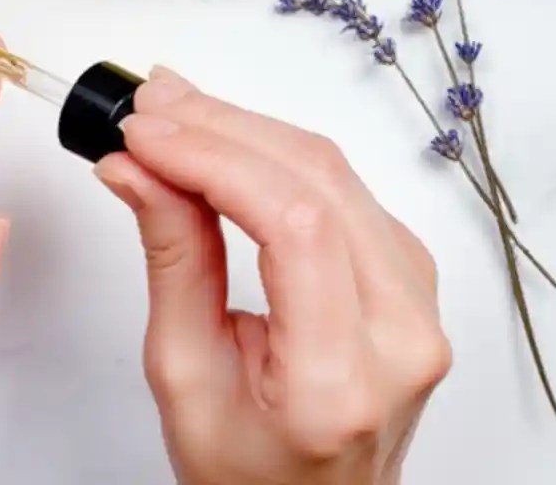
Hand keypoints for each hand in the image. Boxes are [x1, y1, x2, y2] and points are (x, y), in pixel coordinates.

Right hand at [94, 66, 450, 484]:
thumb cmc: (248, 468)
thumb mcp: (183, 374)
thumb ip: (171, 260)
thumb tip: (136, 168)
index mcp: (342, 380)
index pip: (293, 227)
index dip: (214, 159)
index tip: (144, 134)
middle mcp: (402, 335)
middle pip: (320, 184)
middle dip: (223, 127)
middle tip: (148, 106)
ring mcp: (419, 302)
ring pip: (335, 173)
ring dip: (247, 129)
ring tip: (172, 112)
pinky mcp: (409, 275)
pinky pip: (345, 189)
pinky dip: (276, 155)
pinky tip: (225, 140)